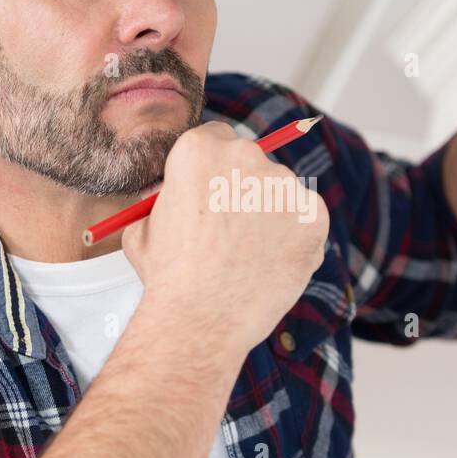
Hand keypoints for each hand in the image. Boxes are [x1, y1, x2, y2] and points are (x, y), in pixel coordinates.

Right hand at [121, 121, 329, 358]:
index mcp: (199, 149)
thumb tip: (170, 193)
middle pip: (252, 161)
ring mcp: (284, 184)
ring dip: (270, 214)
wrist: (202, 319)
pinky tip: (271, 263)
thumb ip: (161, 200)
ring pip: (280, 192)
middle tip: (232, 229)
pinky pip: (307, 218)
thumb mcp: (142, 227)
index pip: (217, 138)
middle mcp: (245, 156)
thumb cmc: (168, 278)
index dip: (214, 170)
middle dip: (244, 188)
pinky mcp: (314, 215)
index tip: (214, 192)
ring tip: (249, 255)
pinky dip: (295, 237)